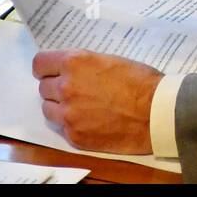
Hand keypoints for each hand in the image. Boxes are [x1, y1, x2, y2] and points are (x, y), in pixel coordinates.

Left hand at [32, 49, 163, 153]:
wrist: (156, 112)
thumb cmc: (141, 82)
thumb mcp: (110, 60)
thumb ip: (85, 65)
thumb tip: (72, 71)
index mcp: (75, 63)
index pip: (39, 63)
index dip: (46, 68)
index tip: (51, 72)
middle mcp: (66, 87)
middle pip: (44, 87)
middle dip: (57, 88)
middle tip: (76, 91)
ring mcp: (68, 114)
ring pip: (48, 109)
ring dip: (60, 107)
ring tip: (82, 107)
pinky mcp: (74, 135)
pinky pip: (62, 128)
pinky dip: (73, 124)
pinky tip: (92, 121)